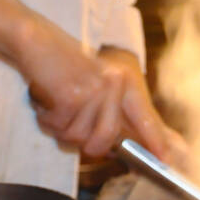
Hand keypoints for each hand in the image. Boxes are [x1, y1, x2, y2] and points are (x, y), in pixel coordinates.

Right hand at [21, 28, 180, 162]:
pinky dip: (46, 120)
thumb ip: (114, 112)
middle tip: (70, 126)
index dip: (154, 141)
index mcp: (124, 81)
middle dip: (84, 143)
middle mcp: (114, 85)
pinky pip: (59, 128)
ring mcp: (93, 91)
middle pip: (105, 140)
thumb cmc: (62, 65)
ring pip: (78, 137)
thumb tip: (121, 147)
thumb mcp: (96, 84)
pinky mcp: (71, 97)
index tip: (164, 160)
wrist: (34, 39)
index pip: (145, 117)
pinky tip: (45, 100)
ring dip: (60, 129)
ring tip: (55, 105)